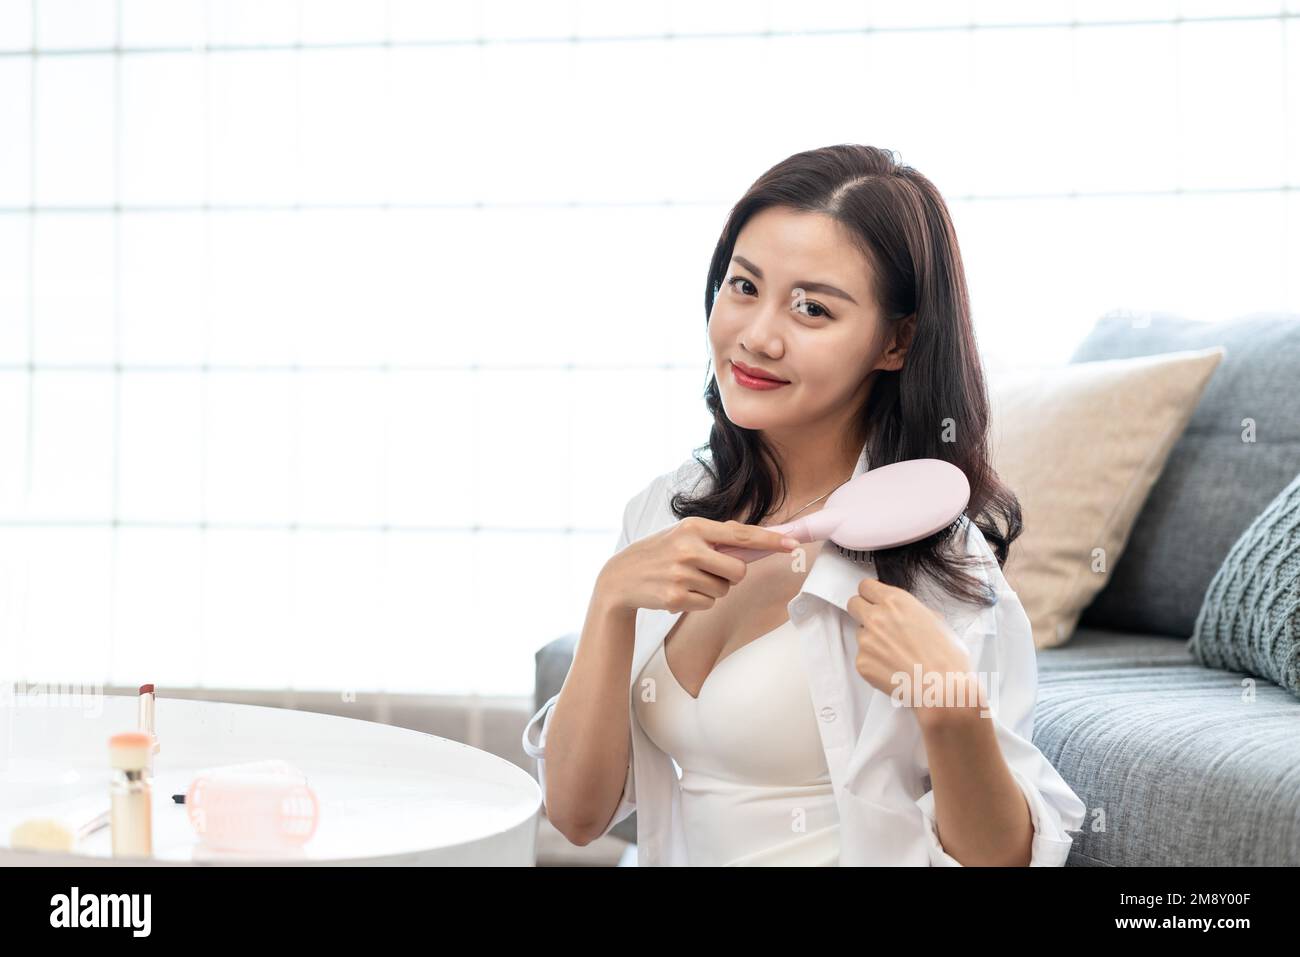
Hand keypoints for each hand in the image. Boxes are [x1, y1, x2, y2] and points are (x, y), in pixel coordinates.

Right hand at [597, 517, 799, 613]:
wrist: (620, 577)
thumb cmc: (661, 553)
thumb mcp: (685, 536)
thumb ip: (718, 539)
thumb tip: (761, 544)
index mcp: (694, 527)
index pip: (741, 534)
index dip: (770, 540)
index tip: (792, 544)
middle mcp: (688, 547)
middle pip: (738, 571)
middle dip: (731, 576)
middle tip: (709, 571)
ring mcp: (681, 573)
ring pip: (723, 590)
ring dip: (712, 589)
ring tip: (687, 580)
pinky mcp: (675, 597)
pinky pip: (708, 604)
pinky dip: (699, 602)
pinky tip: (679, 592)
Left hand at [846, 577, 982, 726]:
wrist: (943, 689)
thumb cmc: (946, 658)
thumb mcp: (936, 621)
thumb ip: (912, 612)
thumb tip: (905, 614)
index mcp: (896, 602)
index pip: (866, 586)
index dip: (871, 594)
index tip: (873, 600)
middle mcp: (877, 617)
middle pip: (853, 604)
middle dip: (863, 611)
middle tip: (877, 624)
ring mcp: (866, 640)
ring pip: (860, 634)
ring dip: (872, 640)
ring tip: (896, 654)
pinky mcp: (862, 662)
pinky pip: (863, 657)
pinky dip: (874, 662)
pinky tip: (894, 668)